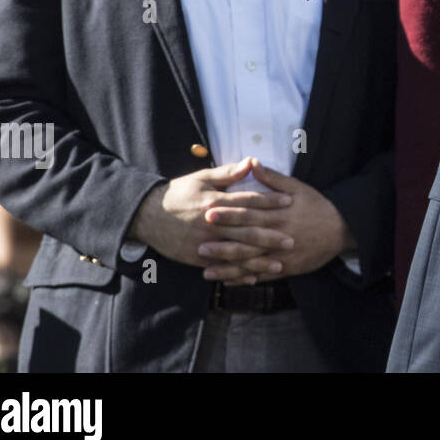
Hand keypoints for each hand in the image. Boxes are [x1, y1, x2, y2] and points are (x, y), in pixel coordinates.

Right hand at [129, 159, 293, 270]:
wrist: (146, 215)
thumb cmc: (178, 193)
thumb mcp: (202, 178)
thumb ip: (228, 173)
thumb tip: (252, 161)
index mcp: (215, 202)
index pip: (248, 200)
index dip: (270, 200)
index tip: (290, 201)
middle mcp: (211, 223)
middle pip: (246, 230)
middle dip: (270, 236)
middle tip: (292, 240)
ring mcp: (203, 242)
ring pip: (236, 253)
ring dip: (258, 260)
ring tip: (279, 263)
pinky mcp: (195, 257)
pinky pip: (221, 267)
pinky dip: (237, 273)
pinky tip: (253, 277)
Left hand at [199, 162, 355, 283]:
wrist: (342, 229)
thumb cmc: (317, 206)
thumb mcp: (298, 187)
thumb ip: (273, 178)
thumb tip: (252, 163)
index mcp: (279, 214)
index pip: (249, 213)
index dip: (228, 214)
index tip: (208, 212)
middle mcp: (279, 236)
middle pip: (247, 240)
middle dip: (222, 243)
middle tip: (199, 244)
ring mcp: (282, 255)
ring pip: (252, 262)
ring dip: (228, 267)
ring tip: (205, 270)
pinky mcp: (287, 269)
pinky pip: (262, 276)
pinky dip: (244, 279)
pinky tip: (227, 281)